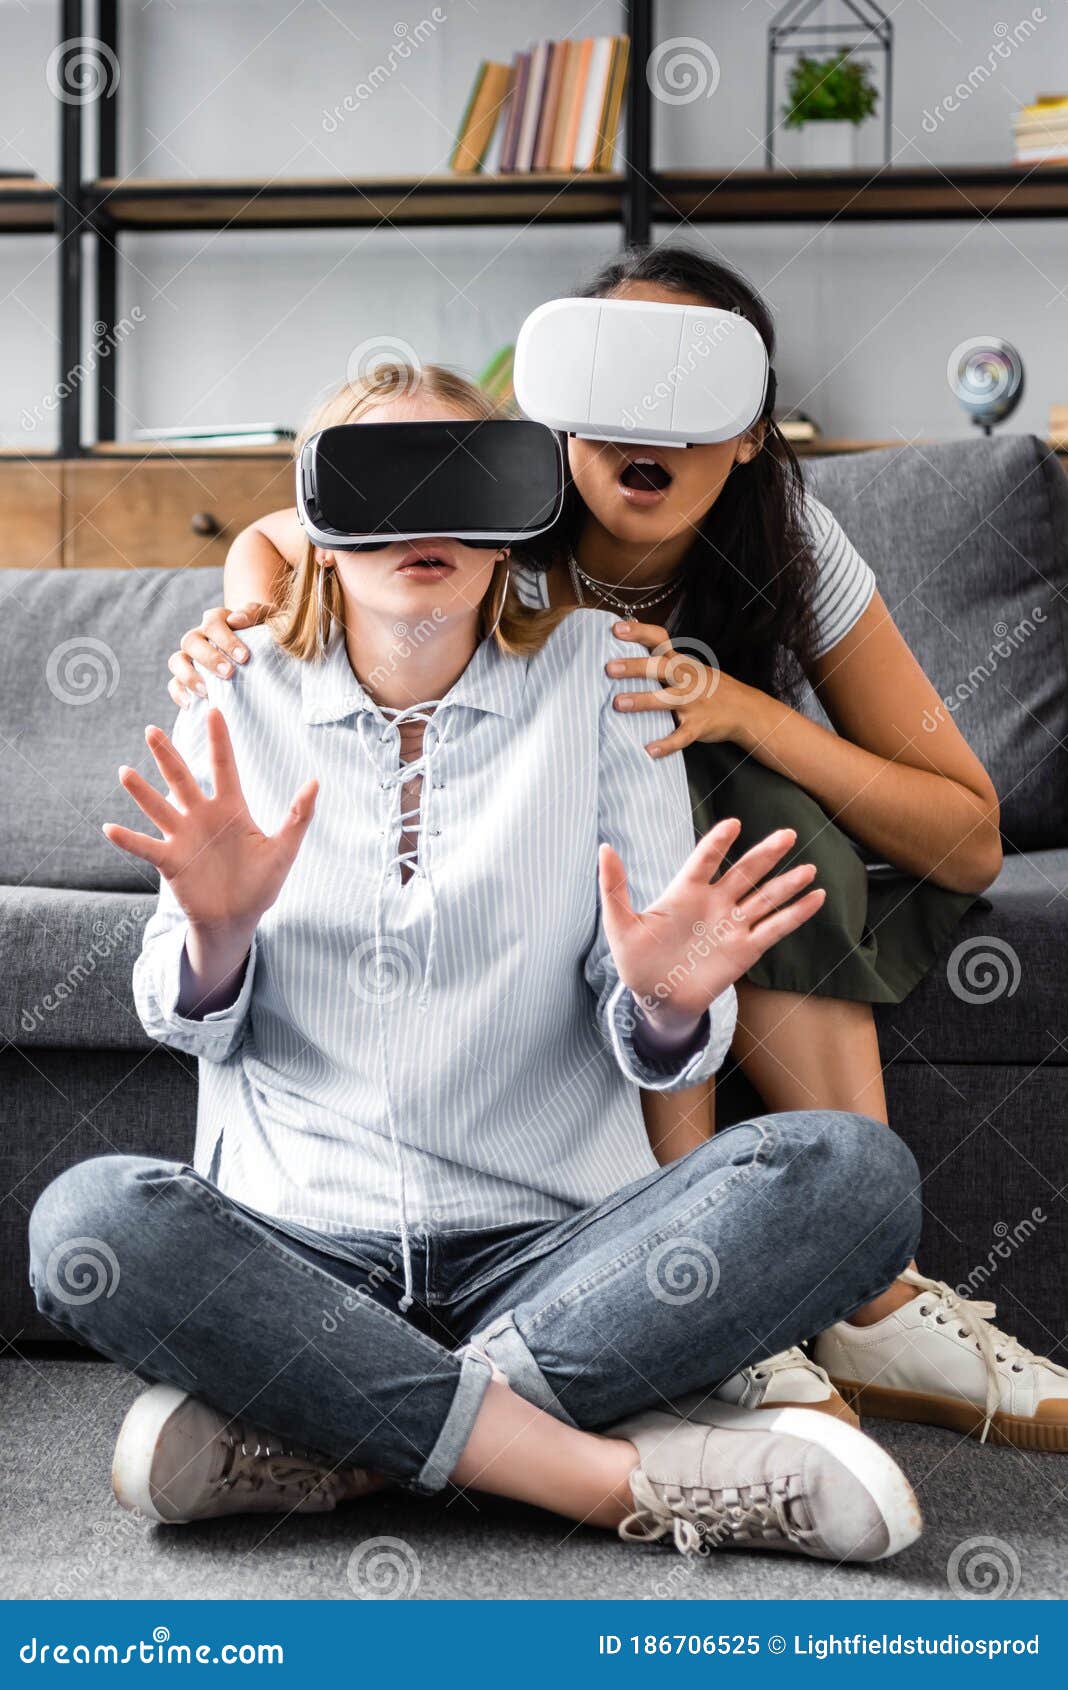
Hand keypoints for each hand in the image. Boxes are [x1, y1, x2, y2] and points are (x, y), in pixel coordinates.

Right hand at [103, 709, 316, 935]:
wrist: (238, 918)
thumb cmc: (261, 883)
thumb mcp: (284, 849)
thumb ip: (299, 816)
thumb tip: (315, 782)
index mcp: (231, 808)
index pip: (224, 767)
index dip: (219, 740)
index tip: (214, 711)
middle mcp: (202, 816)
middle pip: (182, 779)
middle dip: (167, 755)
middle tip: (152, 730)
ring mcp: (183, 837)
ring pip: (159, 808)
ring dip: (141, 792)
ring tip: (125, 771)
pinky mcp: (171, 861)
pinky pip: (146, 847)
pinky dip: (128, 839)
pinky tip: (109, 827)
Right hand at [168, 602, 272, 708]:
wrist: (263, 655)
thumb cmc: (266, 635)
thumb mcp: (269, 619)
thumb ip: (255, 613)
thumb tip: (235, 620)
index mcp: (217, 620)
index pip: (213, 623)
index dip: (226, 639)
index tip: (244, 657)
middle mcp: (199, 636)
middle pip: (191, 641)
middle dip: (209, 658)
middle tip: (228, 673)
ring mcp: (190, 658)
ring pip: (177, 661)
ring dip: (189, 676)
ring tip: (207, 691)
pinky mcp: (185, 679)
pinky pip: (174, 684)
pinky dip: (179, 693)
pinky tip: (191, 704)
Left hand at [598, 819, 823, 1026]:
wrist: (655, 998)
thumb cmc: (636, 959)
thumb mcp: (620, 925)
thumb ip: (614, 888)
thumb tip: (604, 848)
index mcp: (685, 892)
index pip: (704, 860)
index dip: (717, 843)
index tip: (732, 824)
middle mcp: (714, 903)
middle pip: (744, 873)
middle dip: (765, 854)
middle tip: (788, 833)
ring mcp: (732, 926)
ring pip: (764, 899)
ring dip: (787, 884)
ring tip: (810, 868)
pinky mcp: (745, 950)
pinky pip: (774, 929)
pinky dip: (796, 914)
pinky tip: (816, 898)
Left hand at [605, 620, 751, 755]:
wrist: (744, 709)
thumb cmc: (708, 687)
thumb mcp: (689, 668)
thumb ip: (663, 661)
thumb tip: (628, 651)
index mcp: (681, 663)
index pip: (660, 640)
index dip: (639, 632)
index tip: (616, 628)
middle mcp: (686, 680)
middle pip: (660, 668)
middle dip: (635, 667)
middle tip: (609, 668)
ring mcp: (693, 703)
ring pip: (666, 700)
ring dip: (642, 701)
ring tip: (618, 704)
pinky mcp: (698, 726)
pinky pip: (681, 737)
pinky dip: (666, 745)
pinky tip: (649, 751)